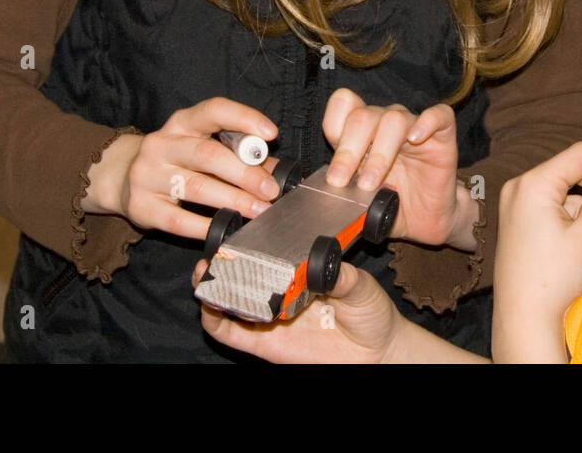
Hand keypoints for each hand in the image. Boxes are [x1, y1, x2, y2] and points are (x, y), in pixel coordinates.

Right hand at [83, 97, 279, 239]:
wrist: (122, 176)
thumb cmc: (177, 160)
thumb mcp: (202, 146)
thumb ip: (238, 154)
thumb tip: (275, 171)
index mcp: (183, 123)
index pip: (214, 110)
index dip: (244, 119)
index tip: (272, 134)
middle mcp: (162, 144)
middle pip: (208, 155)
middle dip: (245, 174)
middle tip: (270, 190)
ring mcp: (147, 174)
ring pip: (197, 187)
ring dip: (234, 200)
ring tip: (259, 211)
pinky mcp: (140, 206)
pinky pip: (178, 220)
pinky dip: (206, 226)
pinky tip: (226, 229)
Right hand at [194, 259, 406, 362]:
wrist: (377, 351)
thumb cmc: (371, 313)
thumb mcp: (360, 285)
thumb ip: (339, 274)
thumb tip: (321, 258)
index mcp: (299, 272)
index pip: (267, 254)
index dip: (247, 242)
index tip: (236, 229)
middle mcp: (280, 293)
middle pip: (240, 275)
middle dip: (220, 262)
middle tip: (212, 252)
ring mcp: (269, 318)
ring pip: (227, 302)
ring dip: (210, 287)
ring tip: (204, 271)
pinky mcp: (264, 344)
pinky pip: (230, 333)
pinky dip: (214, 320)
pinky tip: (211, 305)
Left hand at [321, 88, 469, 247]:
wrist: (425, 220)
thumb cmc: (392, 205)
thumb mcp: (360, 201)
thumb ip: (345, 192)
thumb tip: (328, 194)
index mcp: (361, 134)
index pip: (343, 106)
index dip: (334, 129)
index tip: (332, 170)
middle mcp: (385, 124)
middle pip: (362, 116)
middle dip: (348, 151)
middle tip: (342, 181)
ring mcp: (414, 127)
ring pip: (393, 118)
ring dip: (380, 152)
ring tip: (371, 182)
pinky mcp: (442, 135)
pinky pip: (439, 115)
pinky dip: (426, 122)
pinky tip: (416, 138)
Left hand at [493, 141, 581, 362]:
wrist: (524, 316)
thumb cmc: (554, 277)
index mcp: (533, 184)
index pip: (578, 155)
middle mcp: (519, 187)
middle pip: (568, 169)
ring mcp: (515, 203)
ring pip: (562, 188)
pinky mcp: (517, 220)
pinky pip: (551, 203)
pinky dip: (573, 209)